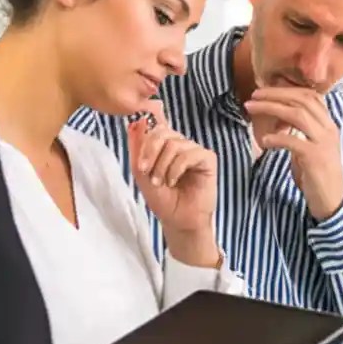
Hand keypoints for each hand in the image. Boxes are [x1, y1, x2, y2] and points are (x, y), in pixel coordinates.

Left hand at [128, 101, 220, 266]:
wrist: (178, 220)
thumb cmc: (162, 200)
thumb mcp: (141, 173)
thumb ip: (137, 148)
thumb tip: (135, 122)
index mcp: (165, 146)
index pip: (155, 127)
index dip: (145, 138)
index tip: (140, 164)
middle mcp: (181, 144)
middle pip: (163, 132)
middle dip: (150, 152)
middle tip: (146, 171)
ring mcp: (195, 150)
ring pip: (175, 143)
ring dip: (162, 165)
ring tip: (161, 182)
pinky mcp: (207, 159)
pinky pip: (189, 154)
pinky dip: (176, 168)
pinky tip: (174, 181)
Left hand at [245, 88, 342, 220]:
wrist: (333, 200)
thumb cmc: (318, 174)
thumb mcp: (311, 146)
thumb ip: (300, 131)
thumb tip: (278, 117)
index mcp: (329, 125)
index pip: (311, 96)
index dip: (288, 89)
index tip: (267, 90)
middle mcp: (329, 129)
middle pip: (302, 100)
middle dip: (275, 94)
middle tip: (254, 94)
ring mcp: (323, 143)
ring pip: (298, 114)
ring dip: (272, 108)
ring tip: (252, 108)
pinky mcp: (315, 158)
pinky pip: (293, 141)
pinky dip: (276, 138)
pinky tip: (263, 141)